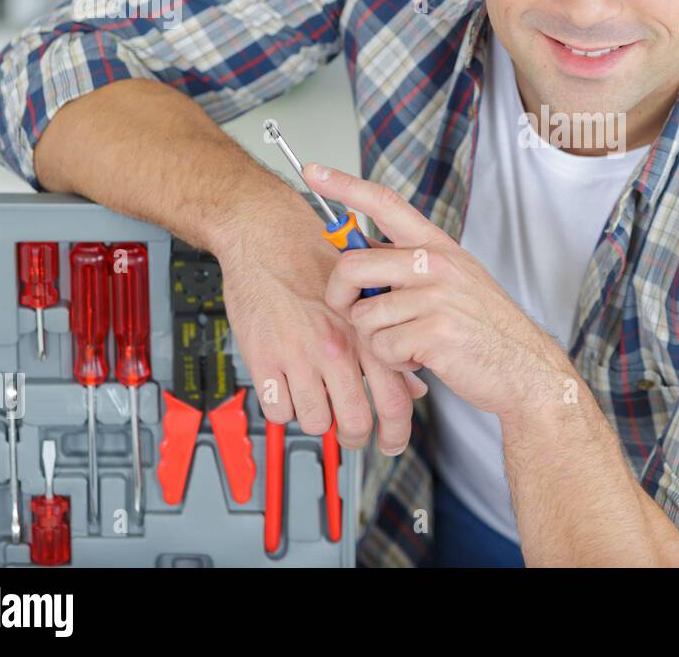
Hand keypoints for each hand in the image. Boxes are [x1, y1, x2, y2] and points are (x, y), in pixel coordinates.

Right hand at [211, 187, 427, 452]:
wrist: (266, 235)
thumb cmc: (314, 260)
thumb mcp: (364, 297)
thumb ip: (388, 344)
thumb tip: (414, 387)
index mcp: (366, 333)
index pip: (395, 399)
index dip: (396, 432)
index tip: (392, 443)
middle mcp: (336, 348)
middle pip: (354, 421)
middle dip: (353, 436)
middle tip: (348, 435)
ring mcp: (299, 356)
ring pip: (314, 420)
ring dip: (314, 418)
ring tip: (313, 400)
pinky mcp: (264, 358)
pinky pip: (277, 410)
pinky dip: (282, 408)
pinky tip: (285, 389)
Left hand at [305, 163, 573, 421]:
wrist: (525, 369)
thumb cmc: (485, 329)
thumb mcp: (455, 281)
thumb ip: (410, 266)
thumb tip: (357, 256)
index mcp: (438, 247)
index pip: (386, 203)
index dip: (345, 186)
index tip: (314, 171)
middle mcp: (436, 264)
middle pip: (351, 265)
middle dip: (339, 297)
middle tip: (355, 313)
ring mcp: (436, 297)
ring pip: (363, 316)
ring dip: (377, 341)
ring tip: (410, 343)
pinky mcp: (434, 332)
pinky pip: (381, 348)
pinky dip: (394, 363)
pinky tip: (421, 360)